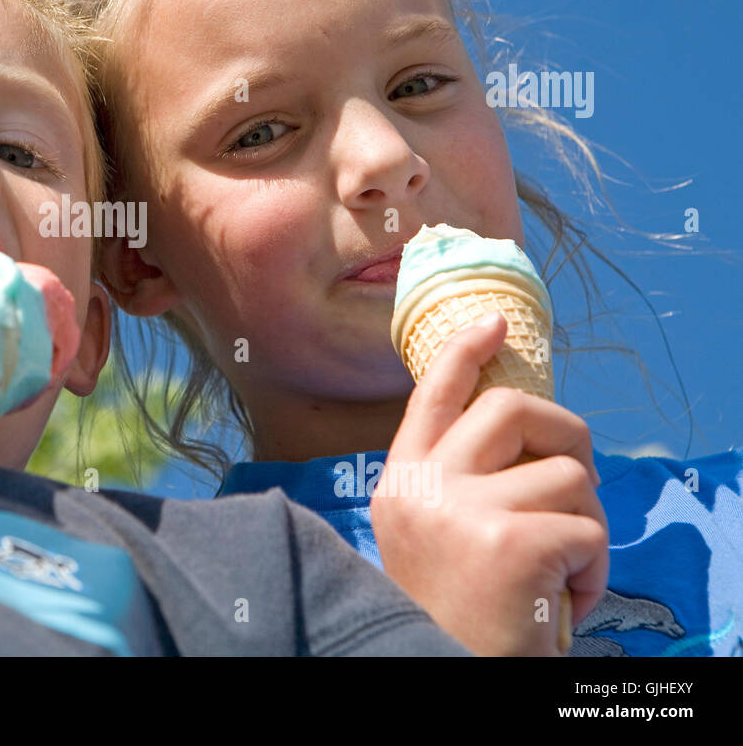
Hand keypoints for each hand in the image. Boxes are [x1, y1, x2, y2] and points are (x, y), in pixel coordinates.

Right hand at [370, 311, 608, 655]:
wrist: (436, 672)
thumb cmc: (453, 614)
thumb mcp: (435, 533)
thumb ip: (460, 480)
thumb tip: (526, 431)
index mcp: (402, 483)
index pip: (433, 395)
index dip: (465, 351)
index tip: (495, 323)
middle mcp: (422, 487)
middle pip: (512, 409)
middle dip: (567, 437)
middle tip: (575, 488)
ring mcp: (462, 511)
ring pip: (566, 474)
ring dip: (586, 526)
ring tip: (561, 575)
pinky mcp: (510, 542)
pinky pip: (588, 528)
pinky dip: (594, 569)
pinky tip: (564, 602)